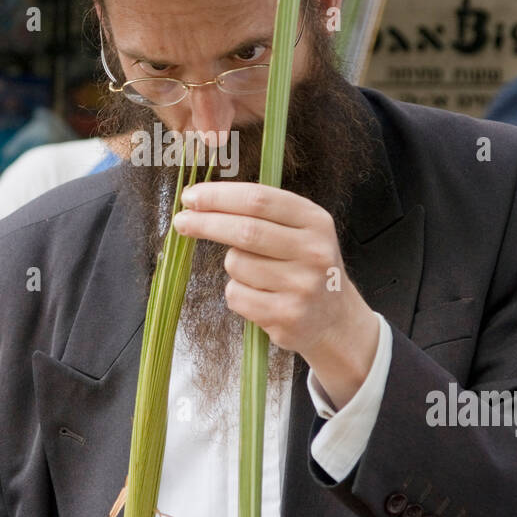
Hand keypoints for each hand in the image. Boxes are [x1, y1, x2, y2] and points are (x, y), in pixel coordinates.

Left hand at [172, 181, 379, 408]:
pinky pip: (237, 295)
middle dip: (206, 223)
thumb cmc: (304, 266)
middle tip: (181, 221)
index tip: (191, 196)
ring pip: (236, 265)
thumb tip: (202, 201)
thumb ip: (262, 212)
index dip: (219, 196)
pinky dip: (236, 293)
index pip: (259, 200)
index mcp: (315, 221)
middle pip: (245, 230)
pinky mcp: (287, 316)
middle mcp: (313, 251)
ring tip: (256, 275)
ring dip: (232, 266)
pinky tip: (259, 297)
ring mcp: (302, 286)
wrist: (334, 319)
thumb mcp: (300, 230)